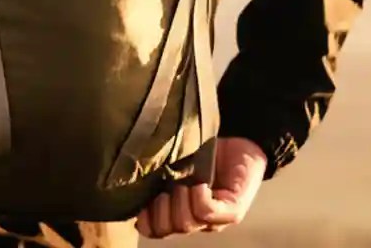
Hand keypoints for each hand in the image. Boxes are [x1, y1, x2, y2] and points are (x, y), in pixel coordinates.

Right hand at [136, 137, 267, 239]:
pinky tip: (200, 184)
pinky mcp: (232, 211)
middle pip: (166, 229)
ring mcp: (214, 220)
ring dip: (179, 199)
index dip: (144, 217)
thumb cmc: (203, 148)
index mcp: (176, 211)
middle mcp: (194, 220)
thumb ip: (155, 174)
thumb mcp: (174, 162)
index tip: (143, 196)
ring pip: (185, 223)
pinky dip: (198, 197)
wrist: (242, 140)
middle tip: (167, 185)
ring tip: (186, 181)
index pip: (152, 229)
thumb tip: (129, 180)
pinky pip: (206, 212)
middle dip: (160, 205)